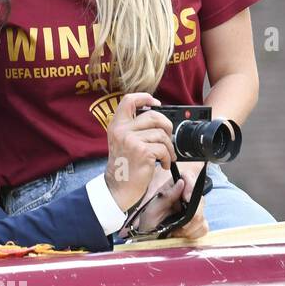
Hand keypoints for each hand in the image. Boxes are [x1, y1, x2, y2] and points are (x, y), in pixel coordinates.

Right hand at [104, 93, 174, 209]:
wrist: (119, 187)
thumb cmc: (124, 165)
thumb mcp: (123, 142)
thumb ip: (134, 127)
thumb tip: (157, 116)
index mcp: (117, 125)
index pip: (129, 100)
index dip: (145, 97)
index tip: (156, 103)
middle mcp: (122, 130)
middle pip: (153, 116)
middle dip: (166, 126)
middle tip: (167, 136)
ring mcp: (132, 140)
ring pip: (161, 134)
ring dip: (168, 147)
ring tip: (165, 156)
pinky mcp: (142, 151)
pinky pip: (163, 149)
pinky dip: (167, 158)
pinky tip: (162, 164)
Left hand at [131, 163, 209, 239]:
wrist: (147, 240)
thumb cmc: (147, 224)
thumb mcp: (151, 210)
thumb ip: (166, 197)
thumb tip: (181, 182)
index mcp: (172, 189)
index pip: (188, 178)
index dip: (191, 187)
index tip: (186, 199)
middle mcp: (184, 198)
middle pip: (200, 199)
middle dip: (192, 215)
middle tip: (181, 225)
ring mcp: (192, 211)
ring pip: (202, 216)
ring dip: (191, 227)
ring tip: (177, 232)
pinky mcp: (196, 224)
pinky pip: (203, 227)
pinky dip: (194, 234)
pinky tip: (183, 235)